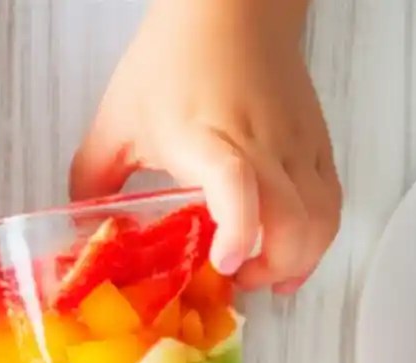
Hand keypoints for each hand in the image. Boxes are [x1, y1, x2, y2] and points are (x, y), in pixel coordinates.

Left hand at [70, 0, 340, 293]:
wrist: (233, 9)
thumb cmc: (173, 59)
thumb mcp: (116, 120)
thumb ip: (93, 178)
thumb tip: (85, 229)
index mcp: (205, 139)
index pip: (235, 184)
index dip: (238, 230)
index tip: (226, 263)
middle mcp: (260, 147)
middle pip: (293, 220)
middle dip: (271, 269)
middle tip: (237, 282)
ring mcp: (295, 147)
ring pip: (321, 219)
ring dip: (299, 260)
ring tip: (268, 277)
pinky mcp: (316, 145)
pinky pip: (330, 203)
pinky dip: (316, 238)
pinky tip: (290, 253)